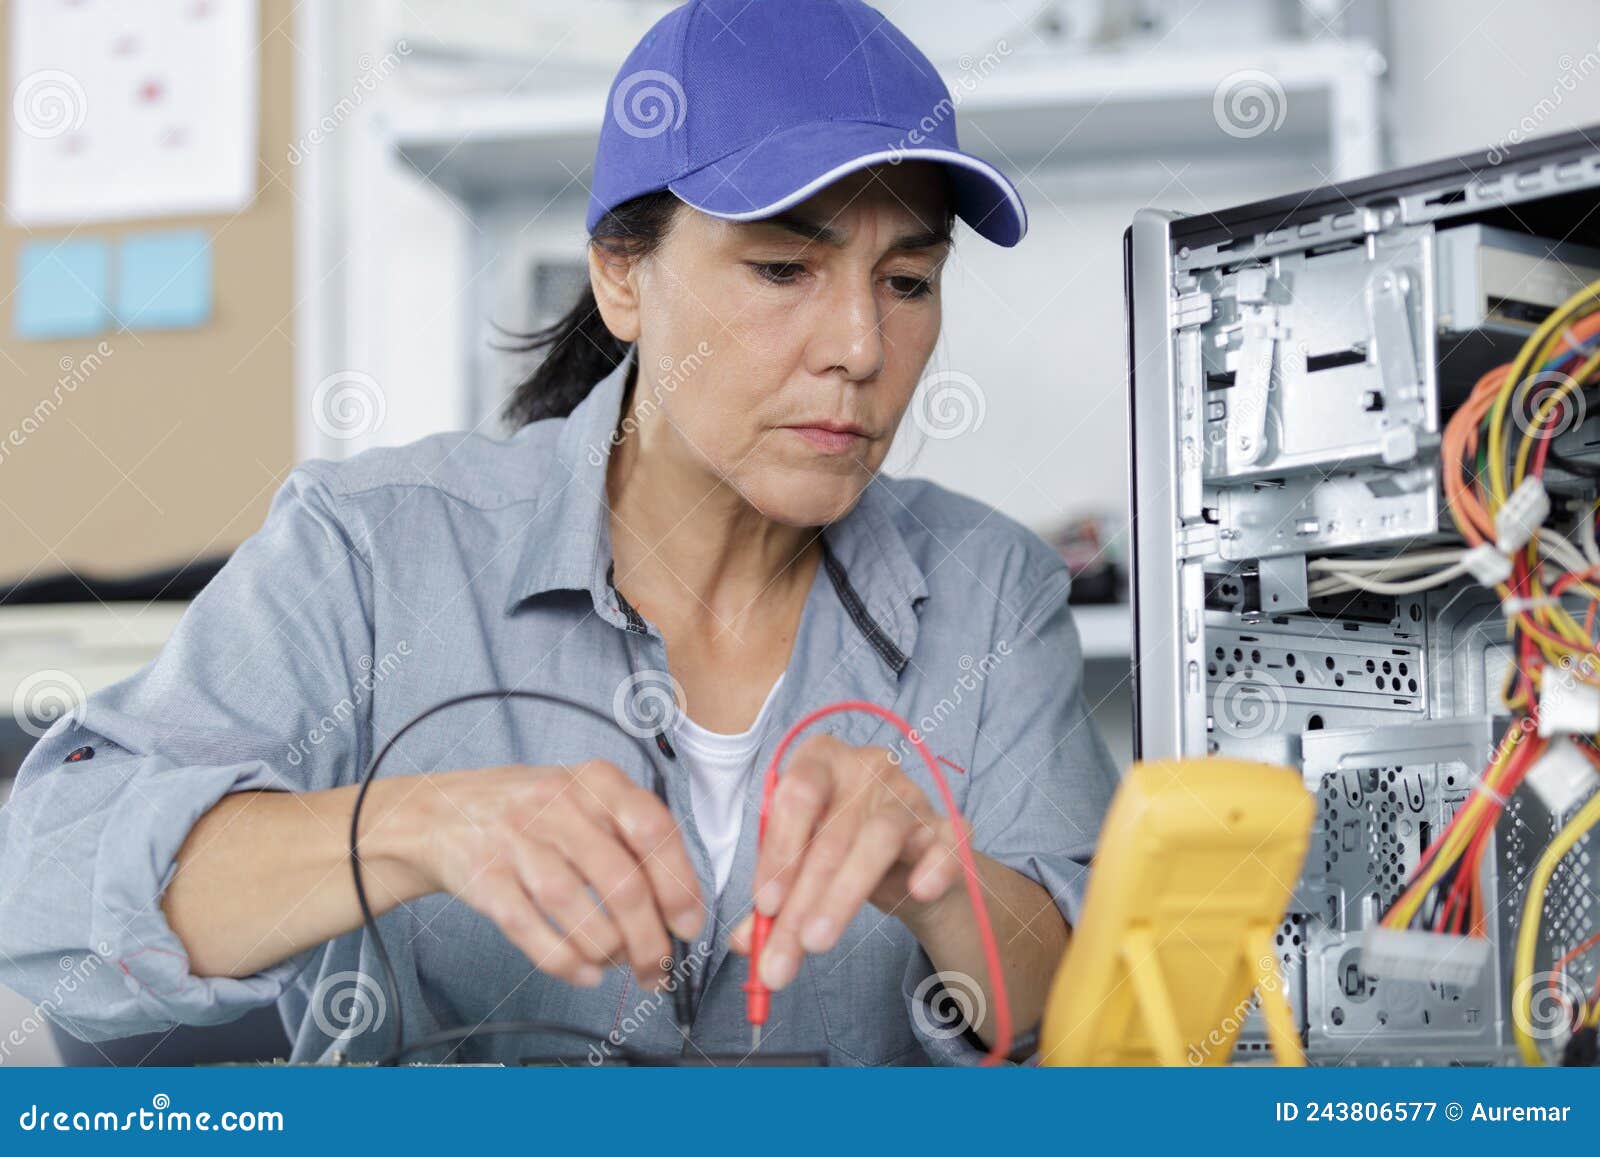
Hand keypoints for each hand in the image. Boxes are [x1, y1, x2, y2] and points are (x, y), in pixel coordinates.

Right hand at [388, 760, 704, 989]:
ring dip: (609, 952)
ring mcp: (516, 840)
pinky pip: (532, 931)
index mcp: (596, 780)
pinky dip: (565, 962)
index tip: (689, 926)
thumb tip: (682, 904)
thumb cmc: (533, 811)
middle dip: (650, 939)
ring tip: (618, 963)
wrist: (439, 811)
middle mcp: (557, 804)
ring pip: (578, 910)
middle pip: (621, 883)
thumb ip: (632, 839)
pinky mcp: (483, 879)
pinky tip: (585, 973)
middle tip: (659, 967)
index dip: (679, 884)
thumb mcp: (585, 799)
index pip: (652, 829)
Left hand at [728, 733, 967, 989]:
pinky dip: (935, 865)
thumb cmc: (841, 851)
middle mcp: (866, 767)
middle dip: (803, 898)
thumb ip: (772, 904)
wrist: (909, 864)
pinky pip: (947, 844)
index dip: (779, 850)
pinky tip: (919, 891)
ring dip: (845, 894)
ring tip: (817, 941)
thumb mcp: (800, 868)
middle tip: (782, 953)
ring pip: (880, 838)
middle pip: (832, 831)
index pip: (796, 794)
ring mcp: (911, 795)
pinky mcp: (949, 828)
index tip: (766, 905)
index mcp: (820, 760)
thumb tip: (746, 945)